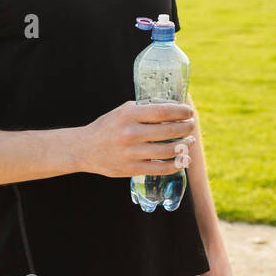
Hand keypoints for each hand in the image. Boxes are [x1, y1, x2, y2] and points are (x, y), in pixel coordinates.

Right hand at [76, 100, 196, 177]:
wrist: (84, 149)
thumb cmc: (108, 127)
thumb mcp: (123, 110)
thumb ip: (146, 108)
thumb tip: (174, 106)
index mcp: (129, 115)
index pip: (163, 111)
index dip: (181, 112)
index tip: (189, 112)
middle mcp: (130, 133)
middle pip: (169, 130)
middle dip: (186, 127)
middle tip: (191, 125)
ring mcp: (131, 153)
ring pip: (168, 151)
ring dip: (185, 146)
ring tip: (190, 141)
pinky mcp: (132, 169)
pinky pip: (161, 168)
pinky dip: (176, 165)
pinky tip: (184, 159)